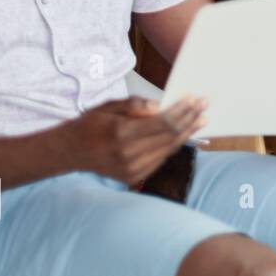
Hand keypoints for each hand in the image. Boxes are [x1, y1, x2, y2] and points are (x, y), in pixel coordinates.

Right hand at [65, 96, 206, 186]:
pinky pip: (161, 158)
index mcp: (122, 135)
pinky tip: (184, 133)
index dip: (182, 111)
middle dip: (190, 120)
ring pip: (169, 149)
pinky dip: (174, 145)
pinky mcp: (134, 177)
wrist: (71, 152)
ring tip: (200, 119)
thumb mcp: (109, 107)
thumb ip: (135, 105)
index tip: (195, 99)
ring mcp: (132, 169)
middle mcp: (129, 155)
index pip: (163, 123)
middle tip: (205, 106)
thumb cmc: (90, 124)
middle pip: (171, 137)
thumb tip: (161, 106)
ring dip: (187, 133)